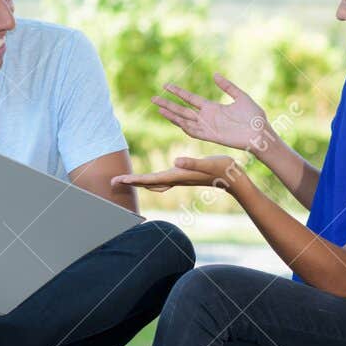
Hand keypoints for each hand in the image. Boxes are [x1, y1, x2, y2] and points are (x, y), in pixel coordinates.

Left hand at [112, 154, 248, 193]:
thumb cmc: (222, 169)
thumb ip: (192, 163)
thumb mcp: (208, 163)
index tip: (117, 180)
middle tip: (112, 182)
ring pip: (153, 183)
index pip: (150, 179)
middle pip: (148, 183)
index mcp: (178, 175)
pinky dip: (151, 180)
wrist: (234, 179)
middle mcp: (176, 179)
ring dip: (139, 182)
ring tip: (125, 181)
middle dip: (131, 182)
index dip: (133, 179)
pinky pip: (162, 180)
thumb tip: (175, 162)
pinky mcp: (184, 176)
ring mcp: (180, 179)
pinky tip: (149, 180)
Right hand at [151, 75, 270, 152]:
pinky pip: (195, 132)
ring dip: (172, 116)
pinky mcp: (212, 136)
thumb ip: (227, 86)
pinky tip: (175, 120)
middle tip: (153, 98)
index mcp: (212, 107)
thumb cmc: (254, 116)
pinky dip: (185, 126)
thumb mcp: (240, 96)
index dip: (178, 92)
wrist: (261, 133)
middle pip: (182, 110)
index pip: (190, 98)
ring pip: (185, 121)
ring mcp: (208, 127)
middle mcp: (207, 117)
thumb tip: (214, 74)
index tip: (166, 85)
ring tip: (159, 109)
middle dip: (168, 104)